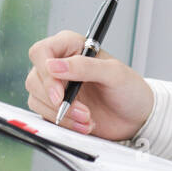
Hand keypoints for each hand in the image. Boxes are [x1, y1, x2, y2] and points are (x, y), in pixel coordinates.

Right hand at [25, 30, 153, 140]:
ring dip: (62, 114)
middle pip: (35, 78)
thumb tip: (53, 65)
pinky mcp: (55, 107)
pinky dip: (63, 123)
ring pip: (37, 99)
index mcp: (71, 46)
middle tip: (83, 111)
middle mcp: (60, 64)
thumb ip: (85, 66)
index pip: (42, 52)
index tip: (60, 93)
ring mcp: (56, 87)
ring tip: (88, 119)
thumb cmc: (129, 89)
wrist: (136, 117)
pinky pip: (44, 115)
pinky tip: (84, 124)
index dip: (46, 73)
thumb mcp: (113, 73)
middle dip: (57, 100)